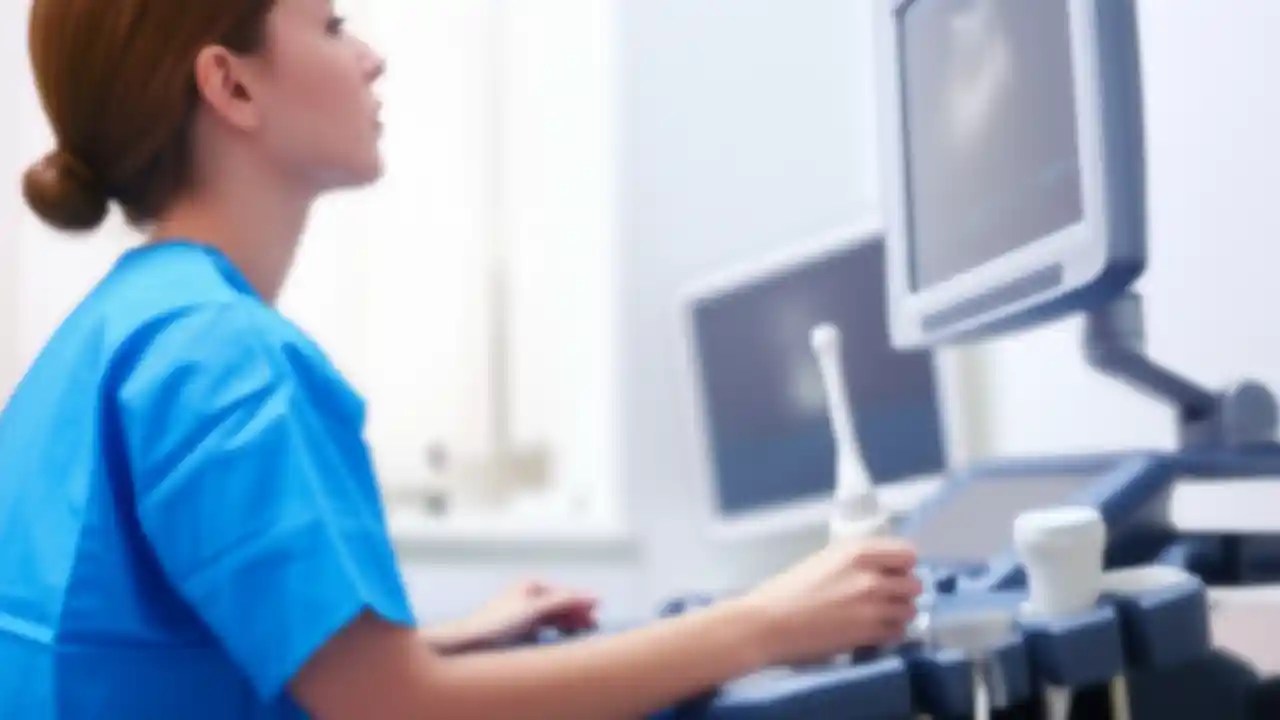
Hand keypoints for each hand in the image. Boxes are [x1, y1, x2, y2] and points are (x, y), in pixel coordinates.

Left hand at [424, 580, 598, 652]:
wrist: (468, 639)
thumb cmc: (498, 621)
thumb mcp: (535, 609)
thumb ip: (564, 602)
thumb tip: (594, 596)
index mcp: (532, 584)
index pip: (565, 593)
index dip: (582, 602)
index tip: (598, 612)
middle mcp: (528, 594)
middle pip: (560, 603)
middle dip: (576, 613)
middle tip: (592, 625)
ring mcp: (523, 610)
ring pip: (553, 616)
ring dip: (567, 623)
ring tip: (580, 632)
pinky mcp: (518, 626)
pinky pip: (543, 626)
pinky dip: (554, 630)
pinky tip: (558, 637)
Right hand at [734, 538, 921, 665]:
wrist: (768, 623)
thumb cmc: (787, 590)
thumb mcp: (824, 561)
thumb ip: (856, 562)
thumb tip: (882, 569)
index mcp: (858, 551)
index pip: (908, 554)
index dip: (902, 566)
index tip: (893, 574)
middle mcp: (871, 575)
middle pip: (914, 584)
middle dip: (902, 592)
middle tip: (885, 599)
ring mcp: (873, 606)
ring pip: (910, 610)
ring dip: (898, 614)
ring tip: (878, 618)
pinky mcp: (869, 633)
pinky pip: (898, 632)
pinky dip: (890, 633)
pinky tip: (872, 632)